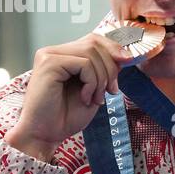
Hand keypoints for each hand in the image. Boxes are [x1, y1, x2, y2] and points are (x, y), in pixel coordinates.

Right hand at [5, 33, 141, 162]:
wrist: (46, 134)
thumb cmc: (66, 116)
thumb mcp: (94, 89)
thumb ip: (104, 70)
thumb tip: (123, 54)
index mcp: (64, 55)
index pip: (94, 39)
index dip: (113, 48)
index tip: (128, 62)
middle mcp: (54, 51)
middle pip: (95, 43)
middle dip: (111, 68)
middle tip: (111, 91)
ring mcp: (49, 55)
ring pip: (91, 53)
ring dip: (101, 79)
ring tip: (95, 98)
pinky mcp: (48, 63)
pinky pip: (84, 63)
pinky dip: (92, 83)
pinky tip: (85, 97)